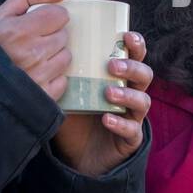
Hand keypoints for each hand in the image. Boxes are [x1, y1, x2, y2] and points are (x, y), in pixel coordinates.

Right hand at [0, 0, 70, 101]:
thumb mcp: (2, 13)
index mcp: (19, 30)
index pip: (59, 15)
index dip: (51, 16)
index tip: (40, 22)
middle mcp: (31, 53)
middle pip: (63, 35)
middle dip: (51, 35)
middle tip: (33, 41)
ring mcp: (39, 76)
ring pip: (66, 57)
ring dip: (54, 56)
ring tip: (35, 58)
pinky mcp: (44, 95)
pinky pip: (63, 80)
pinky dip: (54, 77)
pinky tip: (37, 75)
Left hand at [51, 31, 152, 176]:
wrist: (78, 157)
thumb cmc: (76, 117)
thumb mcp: (69, 93)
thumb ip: (66, 75)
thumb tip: (47, 50)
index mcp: (119, 78)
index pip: (134, 56)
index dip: (136, 45)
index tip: (126, 35)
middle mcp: (130, 94)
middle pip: (145, 75)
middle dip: (132, 67)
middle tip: (112, 66)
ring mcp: (133, 117)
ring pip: (143, 101)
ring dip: (127, 94)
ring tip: (108, 93)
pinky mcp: (130, 138)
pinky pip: (133, 129)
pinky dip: (120, 123)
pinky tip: (106, 119)